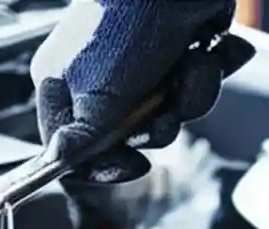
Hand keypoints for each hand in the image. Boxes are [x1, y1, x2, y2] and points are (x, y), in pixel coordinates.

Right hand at [32, 0, 254, 182]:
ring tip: (190, 63)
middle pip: (130, 134)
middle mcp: (98, 75)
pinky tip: (206, 48)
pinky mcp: (176, 49)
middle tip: (163, 103)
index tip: (133, 164)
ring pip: (171, 111)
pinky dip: (209, 70)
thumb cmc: (127, 23)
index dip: (105, 162)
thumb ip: (83, 139)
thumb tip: (60, 162)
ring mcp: (140, 62)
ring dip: (190, 93)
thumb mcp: (98, 95)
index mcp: (60, 84)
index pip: (74, 147)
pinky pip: (196, 84)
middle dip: (159, 121)